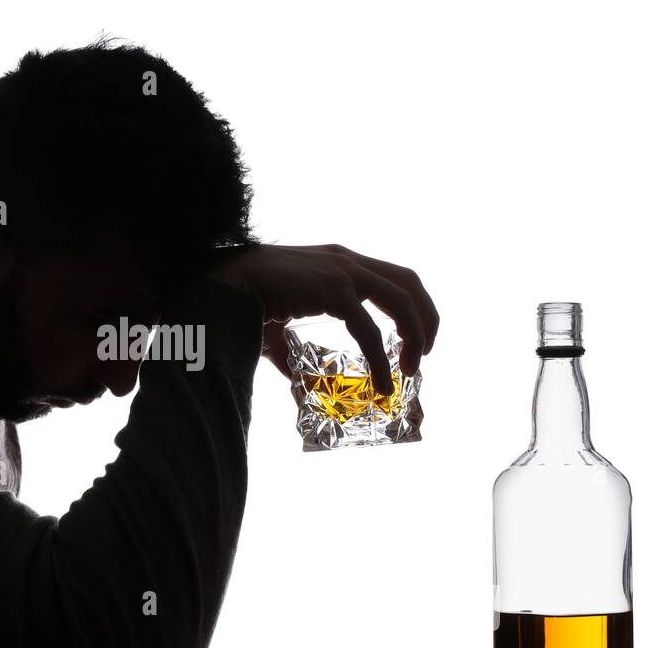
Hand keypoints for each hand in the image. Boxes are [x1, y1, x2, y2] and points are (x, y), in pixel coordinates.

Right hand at [211, 243, 439, 396]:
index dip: (410, 308)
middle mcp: (346, 260)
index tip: (410, 341)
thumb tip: (297, 387)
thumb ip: (292, 355)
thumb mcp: (277, 330)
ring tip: (409, 370)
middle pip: (409, 281)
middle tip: (422, 354)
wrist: (221, 284)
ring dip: (415, 336)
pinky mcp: (334, 288)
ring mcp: (343, 269)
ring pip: (403, 299)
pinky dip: (381, 358)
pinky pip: (370, 328)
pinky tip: (382, 383)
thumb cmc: (242, 303)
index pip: (392, 277)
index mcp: (337, 263)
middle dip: (426, 319)